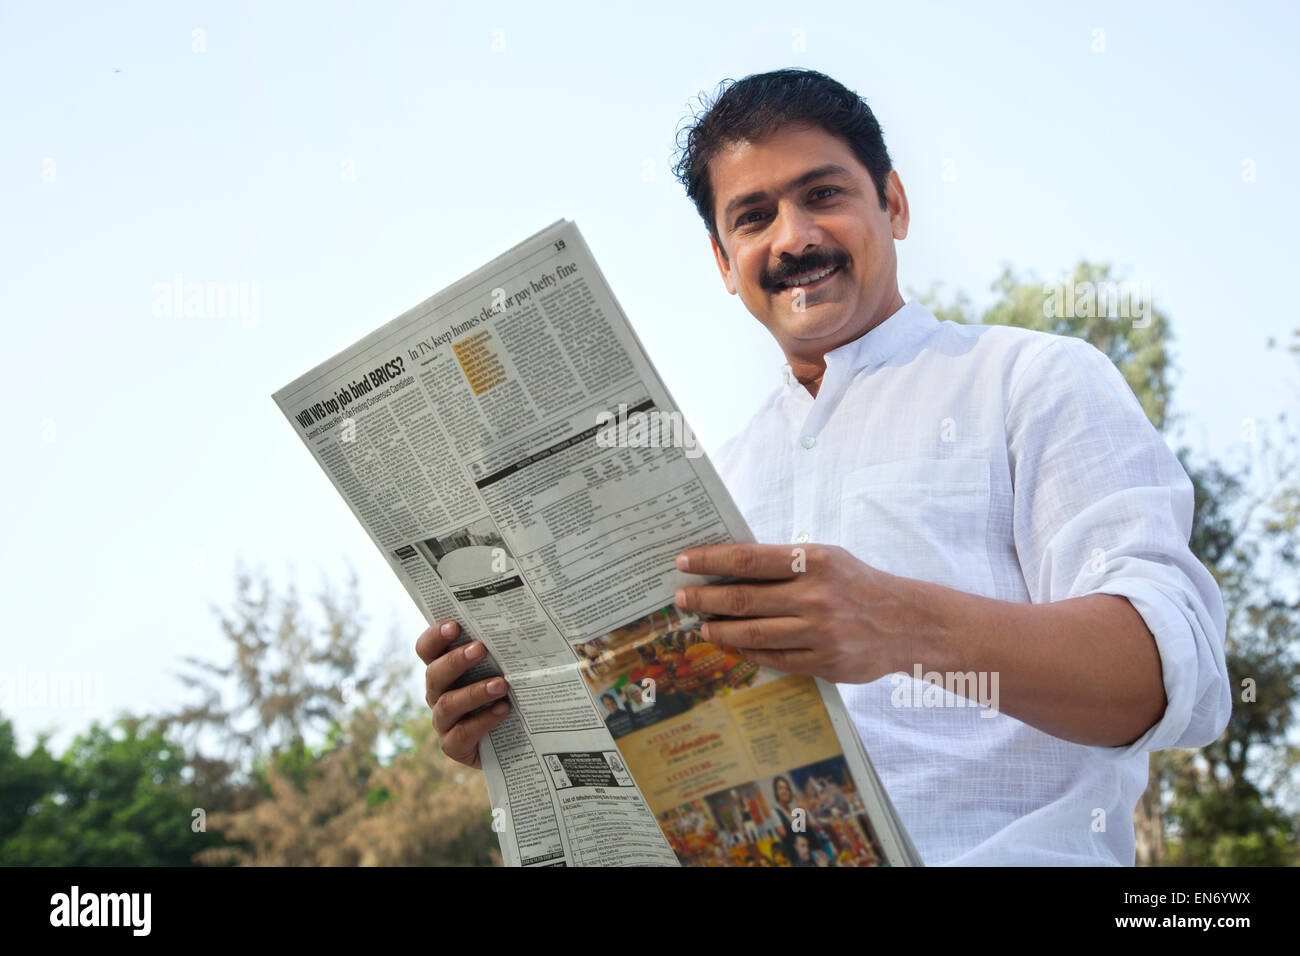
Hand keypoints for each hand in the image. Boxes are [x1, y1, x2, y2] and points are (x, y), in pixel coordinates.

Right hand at [415, 620, 510, 768]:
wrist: (512, 739)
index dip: (435, 636)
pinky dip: (483, 720)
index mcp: (443, 669)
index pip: (427, 649)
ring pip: (448, 704)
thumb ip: (500, 649)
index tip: (454, 625)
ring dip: (474, 692)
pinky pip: (462, 733)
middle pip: (434, 674)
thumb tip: (521, 619)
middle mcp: (437, 693)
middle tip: (481, 649)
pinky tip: (503, 709)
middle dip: (456, 660)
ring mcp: (442, 721)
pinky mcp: (453, 745)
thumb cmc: (506, 692)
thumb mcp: (501, 668)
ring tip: (501, 684)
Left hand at [673, 542, 926, 683]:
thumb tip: (730, 567)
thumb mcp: (827, 559)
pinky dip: (749, 652)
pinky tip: (734, 646)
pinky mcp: (824, 663)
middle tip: (682, 598)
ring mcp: (820, 633)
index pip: (749, 558)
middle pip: (744, 599)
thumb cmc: (857, 584)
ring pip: (754, 633)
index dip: (711, 560)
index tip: (684, 562)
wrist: (906, 623)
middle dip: (706, 598)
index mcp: (815, 561)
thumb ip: (785, 563)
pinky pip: (774, 659)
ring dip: (721, 630)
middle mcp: (816, 596)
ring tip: (701, 626)